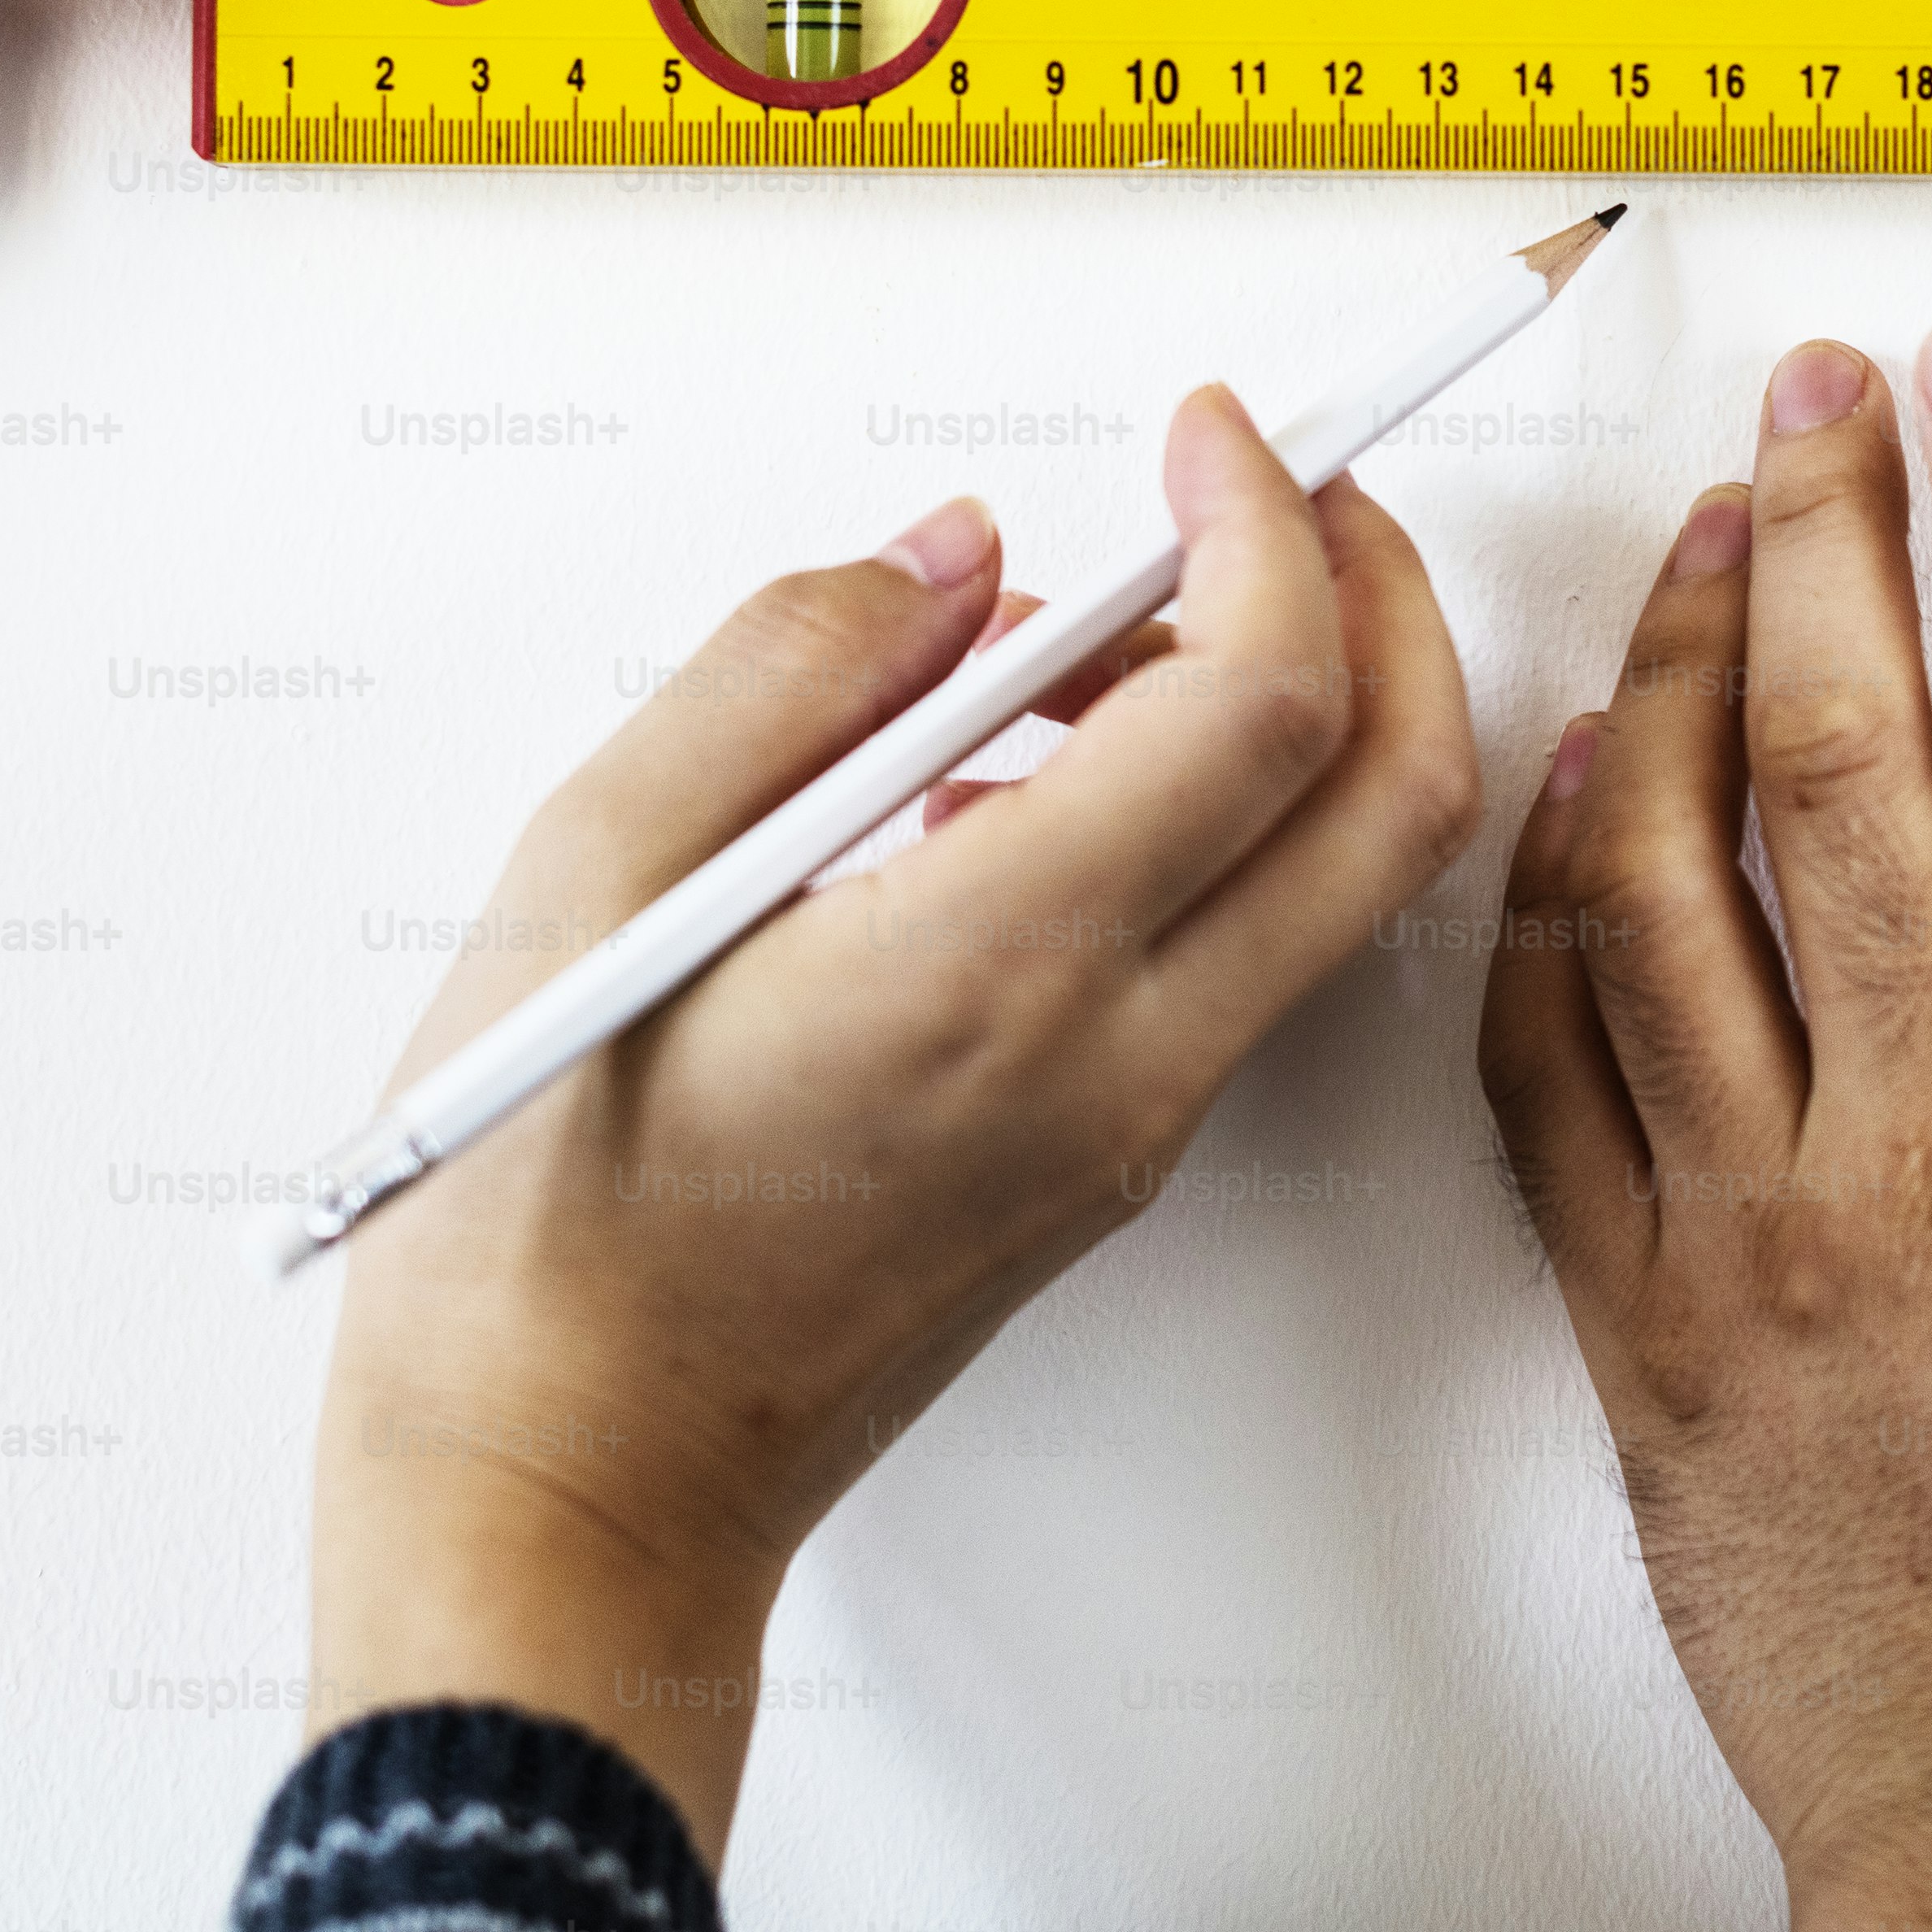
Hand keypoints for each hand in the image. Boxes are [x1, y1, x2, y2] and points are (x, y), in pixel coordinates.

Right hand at [308, 392, 1480, 1858]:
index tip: (1206, 430)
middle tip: (1269, 486)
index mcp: (996, 974)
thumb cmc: (536, 1233)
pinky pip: (1234, 949)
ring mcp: (1132, 1125)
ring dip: (1281, 708)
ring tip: (1058, 646)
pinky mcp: (1108, 1160)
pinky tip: (999, 783)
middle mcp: (1116, 1060)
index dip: (1272, 526)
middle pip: (1395, 793)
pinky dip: (1199, 817)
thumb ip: (782, 674)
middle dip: (1379, 597)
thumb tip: (945, 556)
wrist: (564, 1501)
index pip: (1264, 703)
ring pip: (1333, 878)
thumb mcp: (587, 881)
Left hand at [1478, 318, 1931, 1931]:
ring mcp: (1768, 1231)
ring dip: (1672, 667)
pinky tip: (1577, 789)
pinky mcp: (1647, 1320)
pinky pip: (1553, 1066)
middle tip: (1821, 389)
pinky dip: (1548, 902)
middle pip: (1847, 756)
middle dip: (1826, 525)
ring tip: (1701, 534)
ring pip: (1667, 875)